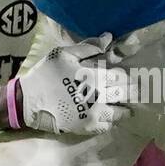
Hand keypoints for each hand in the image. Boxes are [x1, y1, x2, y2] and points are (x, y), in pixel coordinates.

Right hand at [5, 33, 129, 136]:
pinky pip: (107, 126)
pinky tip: (113, 117)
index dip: (127, 76)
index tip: (133, 76)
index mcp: (93, 76)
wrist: (27, 101)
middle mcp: (97, 96)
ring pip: (119, 112)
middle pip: (123, 94)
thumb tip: (108, 38)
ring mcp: (93, 114)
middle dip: (131, 91)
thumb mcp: (63, 54)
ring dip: (125, 108)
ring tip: (128, 106)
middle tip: (137, 91)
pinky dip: (113, 121)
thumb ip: (88, 47)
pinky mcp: (86, 127)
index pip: (120, 76)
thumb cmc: (45, 74)